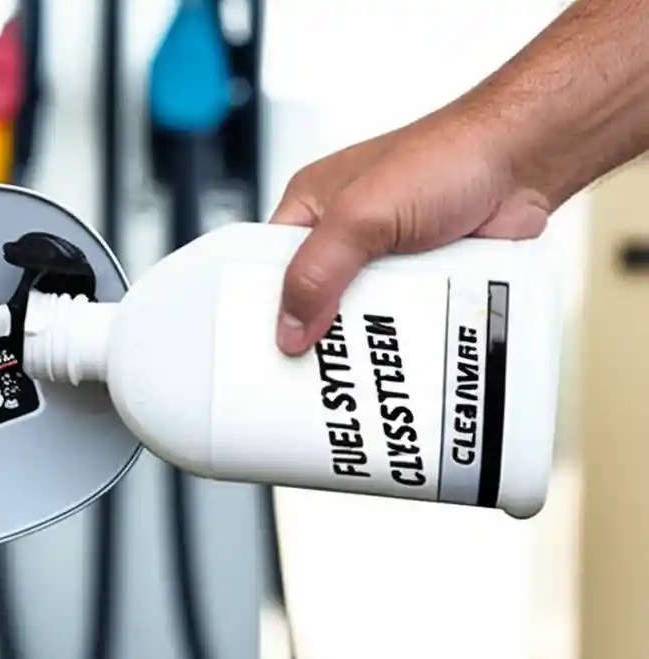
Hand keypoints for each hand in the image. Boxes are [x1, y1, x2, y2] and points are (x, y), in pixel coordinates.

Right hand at [270, 107, 552, 355]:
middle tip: (313, 373)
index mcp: (311, 209)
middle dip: (320, 332)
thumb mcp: (361, 215)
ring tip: (365, 370)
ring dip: (373, 336)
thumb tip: (289, 330)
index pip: (268, 268)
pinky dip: (412, 334)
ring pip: (365, 317)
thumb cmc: (445, 157)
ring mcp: (387, 261)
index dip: (262, 308)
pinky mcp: (426, 280)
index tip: (262, 349)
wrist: (525, 161)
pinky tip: (410, 354)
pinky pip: (409, 321)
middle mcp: (345, 235)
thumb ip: (317, 272)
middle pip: (315, 301)